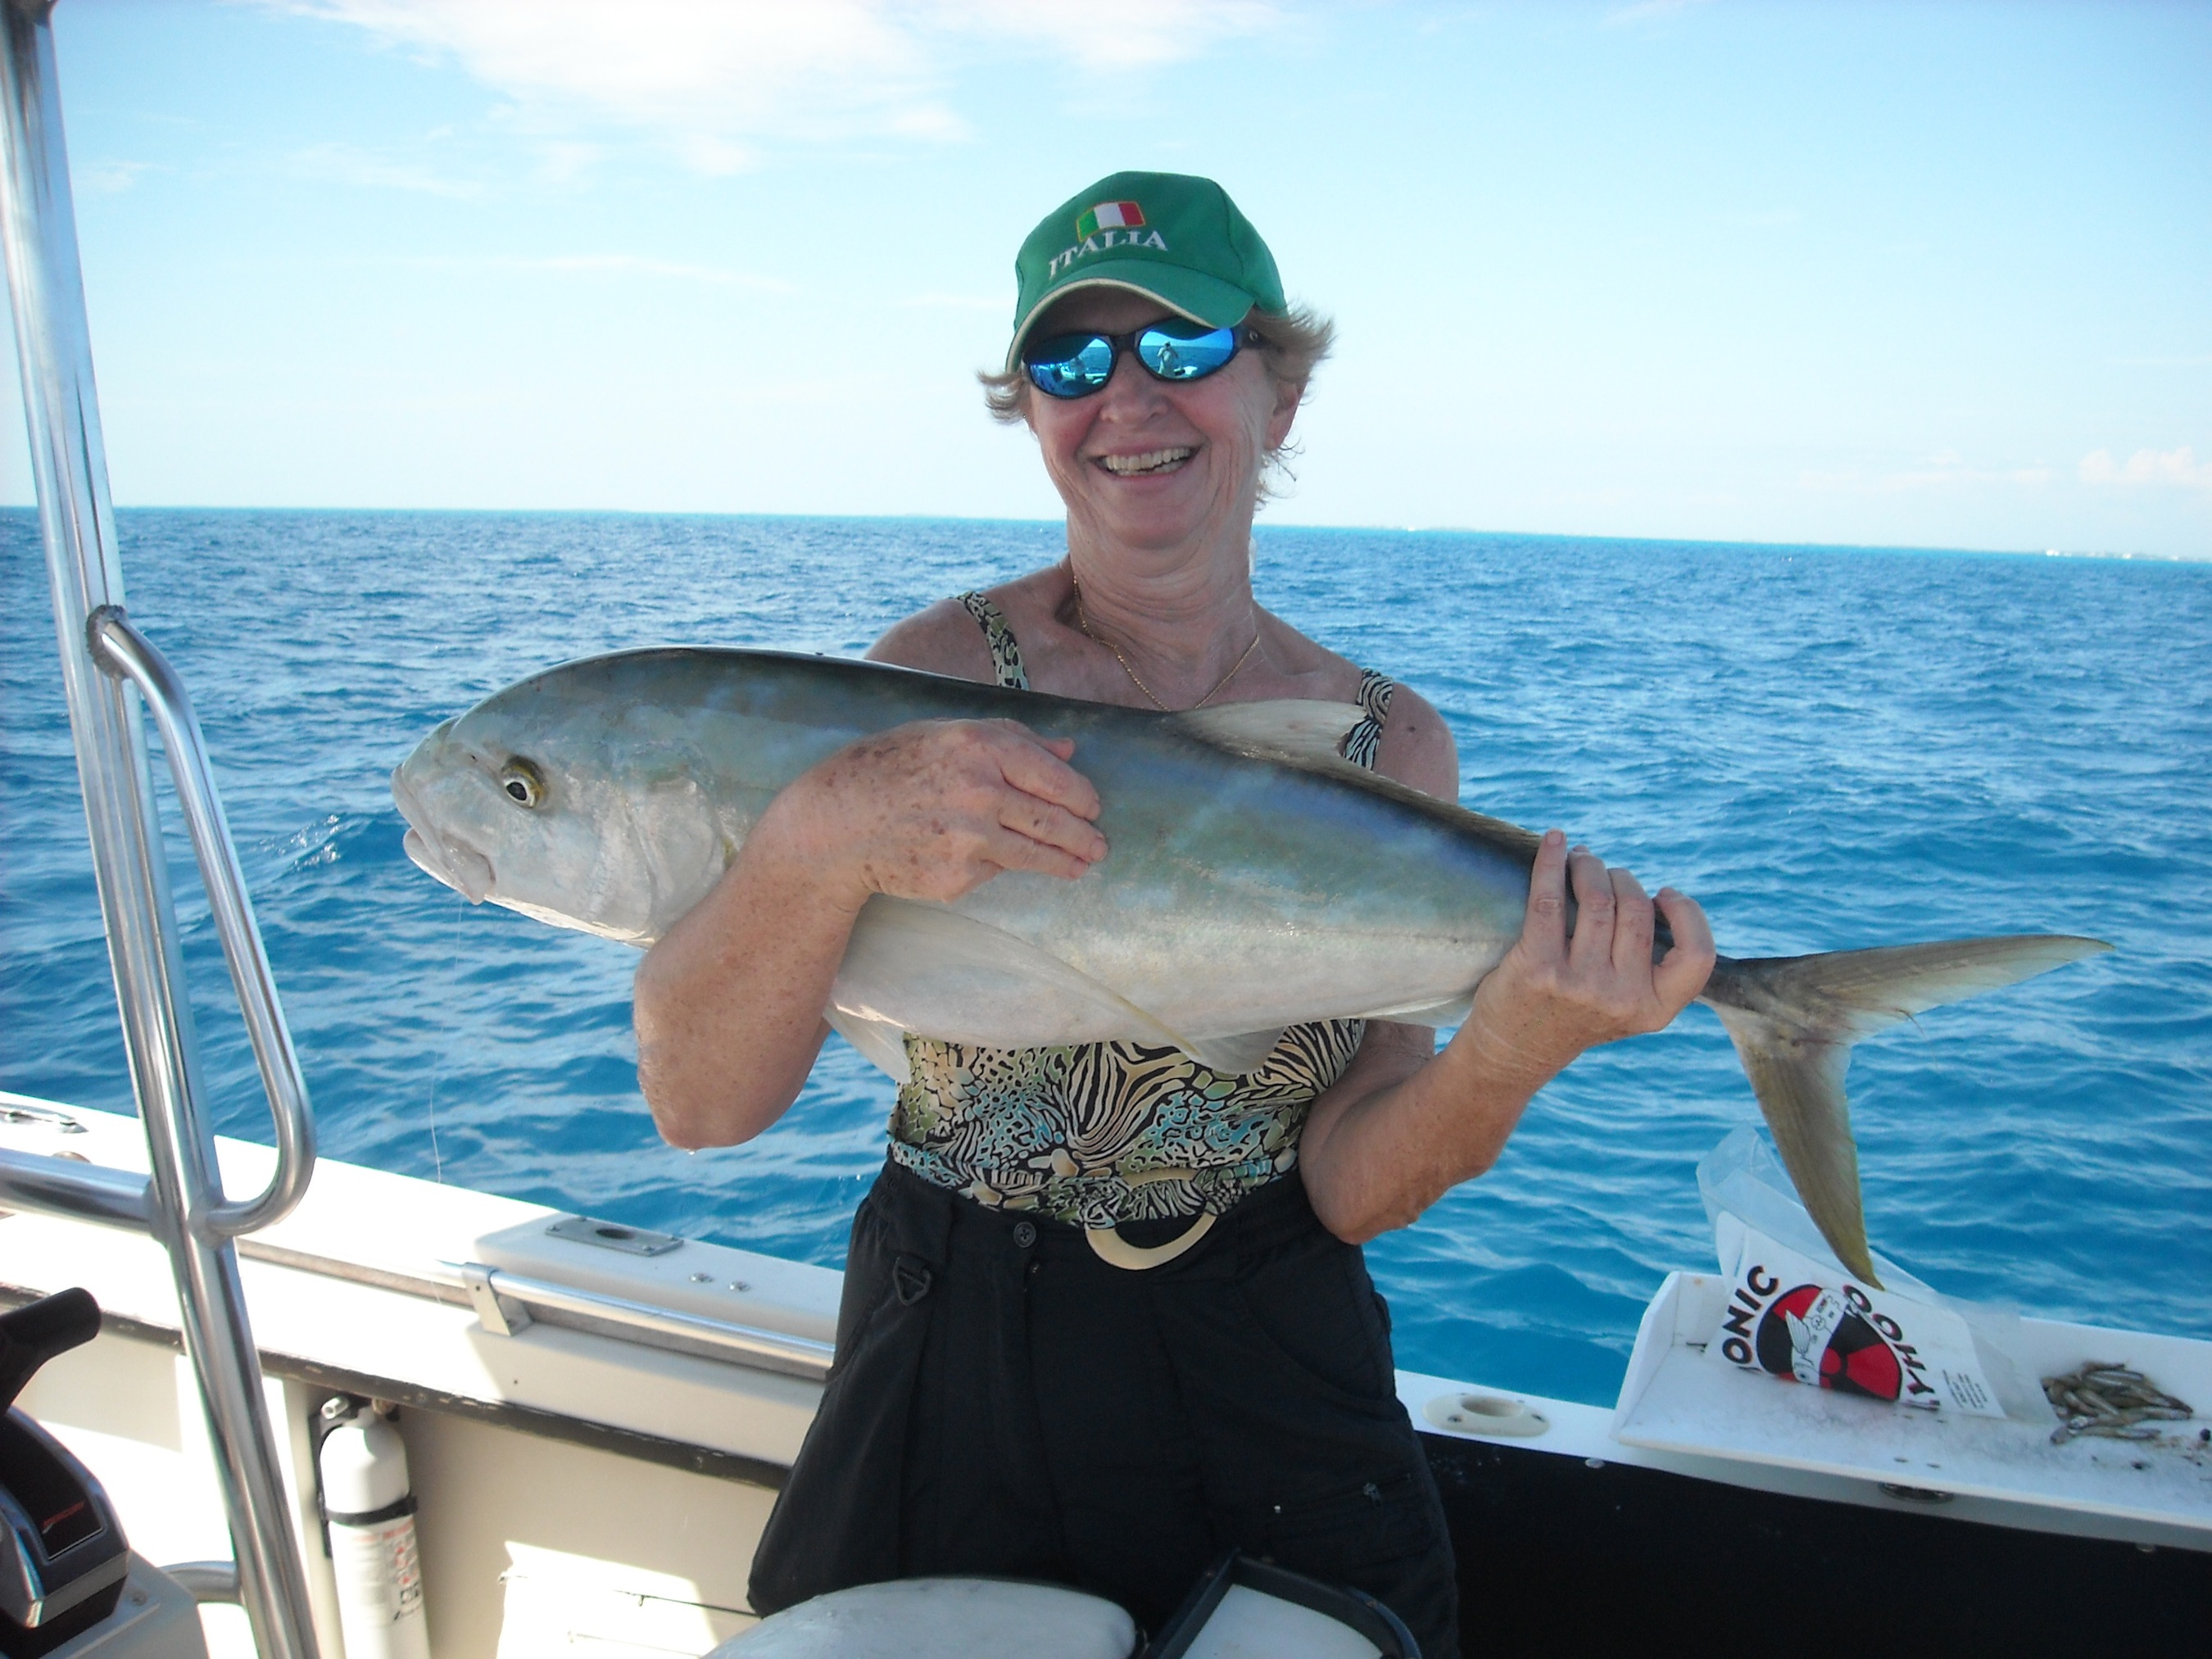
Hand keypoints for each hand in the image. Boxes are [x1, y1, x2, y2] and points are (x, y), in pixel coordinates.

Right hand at [759, 718, 1107, 910]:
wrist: (834, 823)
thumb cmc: (887, 768)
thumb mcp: (944, 735)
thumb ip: (1010, 738)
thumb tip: (1069, 749)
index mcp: (980, 748)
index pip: (1053, 776)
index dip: (1081, 796)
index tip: (1093, 807)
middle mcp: (980, 792)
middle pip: (1053, 820)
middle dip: (1084, 836)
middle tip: (1100, 846)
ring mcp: (970, 839)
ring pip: (1034, 854)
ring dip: (1065, 862)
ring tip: (1080, 866)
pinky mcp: (957, 877)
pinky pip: (994, 871)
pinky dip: (998, 866)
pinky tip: (986, 861)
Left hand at [1460, 828, 1714, 1089]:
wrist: (1513, 1051)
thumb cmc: (1573, 1014)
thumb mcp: (1625, 1005)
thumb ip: (1646, 965)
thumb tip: (1649, 896)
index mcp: (1653, 1009)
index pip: (1698, 956)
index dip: (1688, 915)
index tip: (1664, 895)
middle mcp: (1621, 998)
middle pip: (1636, 910)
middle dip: (1621, 878)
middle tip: (1602, 872)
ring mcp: (1579, 984)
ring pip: (1597, 898)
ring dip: (1589, 865)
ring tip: (1581, 859)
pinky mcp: (1538, 967)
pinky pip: (1549, 898)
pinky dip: (1552, 860)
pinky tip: (1554, 841)